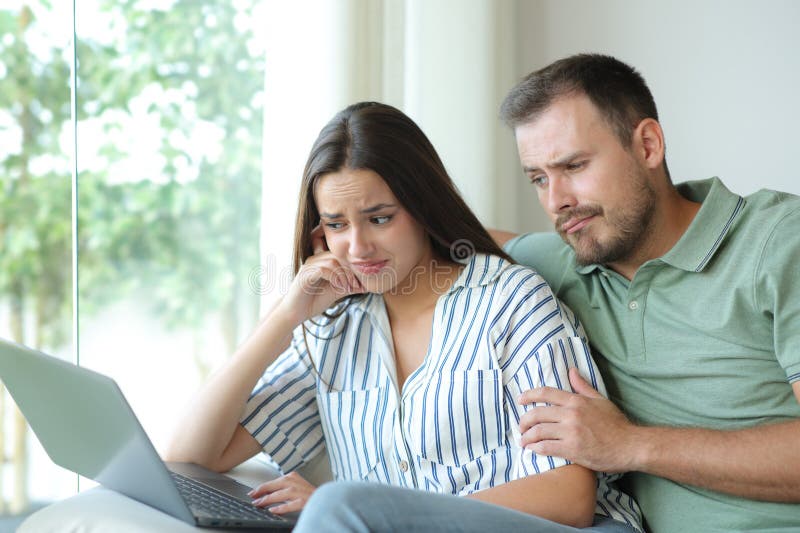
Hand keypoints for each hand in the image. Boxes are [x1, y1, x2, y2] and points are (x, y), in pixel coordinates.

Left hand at [248, 471, 316, 513]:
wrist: (326, 497)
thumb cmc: (310, 493)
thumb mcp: (295, 485)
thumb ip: (283, 487)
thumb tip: (267, 494)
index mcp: (292, 477)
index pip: (273, 482)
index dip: (261, 487)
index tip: (253, 492)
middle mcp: (295, 482)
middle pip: (274, 486)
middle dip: (261, 492)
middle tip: (252, 497)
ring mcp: (299, 491)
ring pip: (280, 494)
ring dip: (268, 499)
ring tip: (259, 504)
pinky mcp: (304, 501)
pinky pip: (290, 505)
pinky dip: (281, 507)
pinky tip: (273, 510)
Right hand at [278, 225, 364, 324]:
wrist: (295, 313)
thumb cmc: (313, 301)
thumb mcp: (336, 292)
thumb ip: (349, 286)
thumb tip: (366, 286)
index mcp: (322, 262)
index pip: (342, 257)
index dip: (353, 268)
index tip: (359, 284)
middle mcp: (315, 260)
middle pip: (339, 256)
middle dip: (350, 271)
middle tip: (355, 286)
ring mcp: (309, 266)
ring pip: (333, 261)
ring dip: (343, 275)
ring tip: (346, 288)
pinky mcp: (305, 274)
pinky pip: (324, 269)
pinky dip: (334, 278)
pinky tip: (338, 287)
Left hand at [517, 367, 640, 472]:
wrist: (630, 446)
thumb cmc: (616, 424)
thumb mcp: (600, 400)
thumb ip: (583, 386)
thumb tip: (571, 371)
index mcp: (576, 401)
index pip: (546, 393)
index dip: (529, 395)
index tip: (520, 400)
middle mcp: (571, 414)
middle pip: (537, 414)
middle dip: (524, 421)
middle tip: (520, 427)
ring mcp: (571, 432)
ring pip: (539, 431)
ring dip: (526, 437)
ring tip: (523, 441)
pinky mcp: (573, 450)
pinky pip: (546, 447)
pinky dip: (535, 449)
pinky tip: (532, 450)